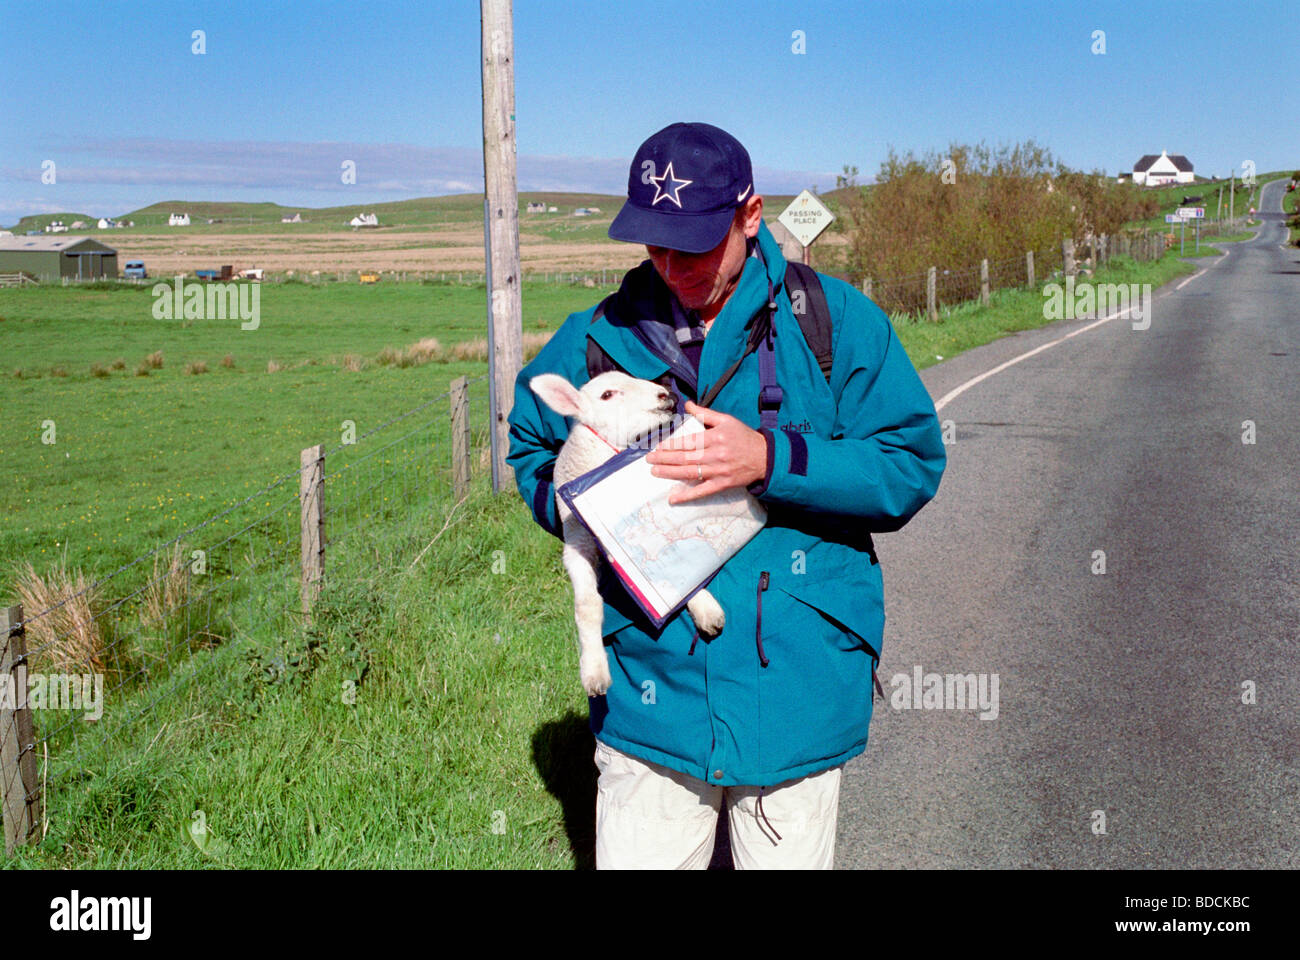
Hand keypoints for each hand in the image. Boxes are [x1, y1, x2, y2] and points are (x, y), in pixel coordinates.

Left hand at [646, 401, 766, 503]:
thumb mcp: (726, 420)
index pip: (688, 441)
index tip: (657, 446)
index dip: (671, 444)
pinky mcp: (722, 484)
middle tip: (649, 459)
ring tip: (654, 472)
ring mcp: (719, 471)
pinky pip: (702, 491)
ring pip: (690, 473)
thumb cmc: (743, 437)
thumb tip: (687, 404)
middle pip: (686, 458)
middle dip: (665, 459)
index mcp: (716, 437)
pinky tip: (673, 497)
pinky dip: (687, 495)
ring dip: (670, 473)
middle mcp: (716, 454)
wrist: (765, 457)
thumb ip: (705, 413)